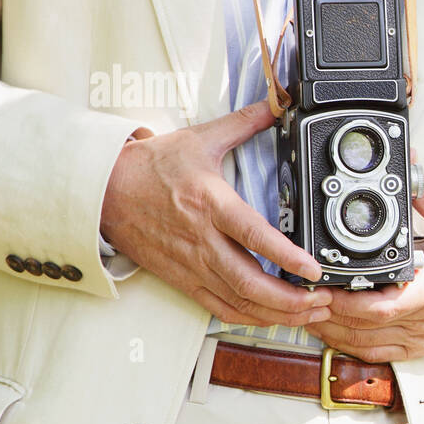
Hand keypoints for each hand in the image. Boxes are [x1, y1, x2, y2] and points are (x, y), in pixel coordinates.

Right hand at [100, 100, 333, 326]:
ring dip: (277, 314)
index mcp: (210, 204)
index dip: (286, 256)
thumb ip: (243, 123)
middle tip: (322, 300)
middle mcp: (202, 240)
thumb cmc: (150, 166)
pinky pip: (220, 309)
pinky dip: (250, 318)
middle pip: (250, 282)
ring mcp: (191, 266)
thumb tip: (276, 104)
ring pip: (239, 302)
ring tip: (310, 314)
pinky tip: (274, 318)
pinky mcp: (182, 280)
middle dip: (291, 299)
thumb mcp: (200, 138)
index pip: (253, 236)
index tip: (313, 269)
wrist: (101, 191)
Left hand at [304, 175, 423, 361]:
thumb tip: (407, 162)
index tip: (318, 286)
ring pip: (367, 346)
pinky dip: (353, 347)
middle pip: (364, 329)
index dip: (344, 303)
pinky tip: (334, 334)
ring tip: (307, 314)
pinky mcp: (422, 344)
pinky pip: (381, 354)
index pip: (380, 307)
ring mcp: (423, 336)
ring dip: (334, 334)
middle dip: (327, 316)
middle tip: (299, 298)